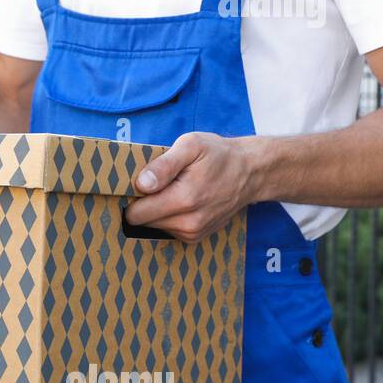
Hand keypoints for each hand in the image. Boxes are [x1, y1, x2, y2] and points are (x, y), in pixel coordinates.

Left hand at [122, 132, 259, 242]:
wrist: (250, 172)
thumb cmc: (218, 155)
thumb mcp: (191, 146)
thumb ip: (164, 165)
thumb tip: (142, 184)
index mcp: (184, 199)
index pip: (136, 213)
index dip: (132, 197)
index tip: (137, 183)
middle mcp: (189, 222)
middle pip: (143, 221)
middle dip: (143, 203)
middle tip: (156, 182)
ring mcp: (193, 232)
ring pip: (154, 226)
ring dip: (157, 210)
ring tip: (173, 188)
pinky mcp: (196, 237)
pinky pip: (167, 230)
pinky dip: (168, 216)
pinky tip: (180, 200)